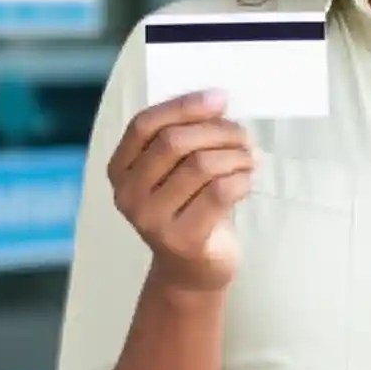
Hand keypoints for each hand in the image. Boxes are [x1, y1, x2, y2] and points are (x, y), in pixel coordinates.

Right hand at [108, 90, 254, 293]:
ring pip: (201, 165)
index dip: (183, 106)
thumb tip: (217, 102)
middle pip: (174, 142)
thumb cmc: (190, 208)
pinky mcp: (182, 239)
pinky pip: (220, 193)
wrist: (194, 271)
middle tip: (243, 135)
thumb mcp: (176, 171)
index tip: (220, 98)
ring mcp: (152, 220)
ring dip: (235, 154)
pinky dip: (241, 178)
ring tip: (250, 157)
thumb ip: (186, 137)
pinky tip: (248, 179)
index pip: (144, 125)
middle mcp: (129, 195)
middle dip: (217, 130)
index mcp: (120, 170)